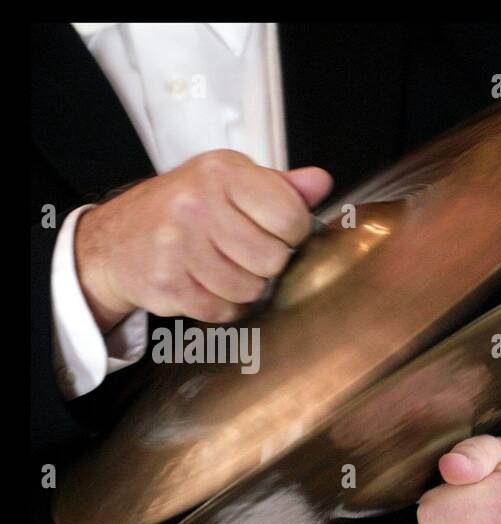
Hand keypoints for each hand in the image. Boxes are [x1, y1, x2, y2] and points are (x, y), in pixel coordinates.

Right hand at [74, 148, 332, 331]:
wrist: (114, 239)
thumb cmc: (182, 209)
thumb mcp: (229, 183)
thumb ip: (280, 187)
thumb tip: (320, 183)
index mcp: (222, 171)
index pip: (291, 217)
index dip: (292, 233)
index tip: (275, 231)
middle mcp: (197, 203)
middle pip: (273, 259)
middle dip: (266, 264)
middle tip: (242, 253)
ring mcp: (178, 243)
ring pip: (250, 290)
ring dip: (243, 288)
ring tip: (220, 267)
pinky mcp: (166, 281)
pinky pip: (222, 310)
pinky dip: (220, 305)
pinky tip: (204, 284)